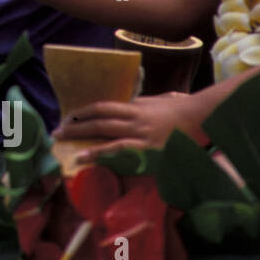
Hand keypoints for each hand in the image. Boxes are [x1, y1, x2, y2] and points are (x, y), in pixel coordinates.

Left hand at [52, 91, 206, 162]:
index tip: (69, 118)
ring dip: (81, 136)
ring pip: (104, 131)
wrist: (204, 116)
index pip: (102, 107)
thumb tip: (131, 104)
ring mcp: (140, 132)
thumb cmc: (183, 110)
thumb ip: (142, 104)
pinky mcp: (147, 147)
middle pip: (98, 118)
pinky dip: (100, 152)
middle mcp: (134, 117)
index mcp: (135, 106)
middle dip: (75, 124)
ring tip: (63, 142)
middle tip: (56, 131)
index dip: (84, 113)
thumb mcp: (159, 102)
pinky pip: (118, 149)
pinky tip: (85, 157)